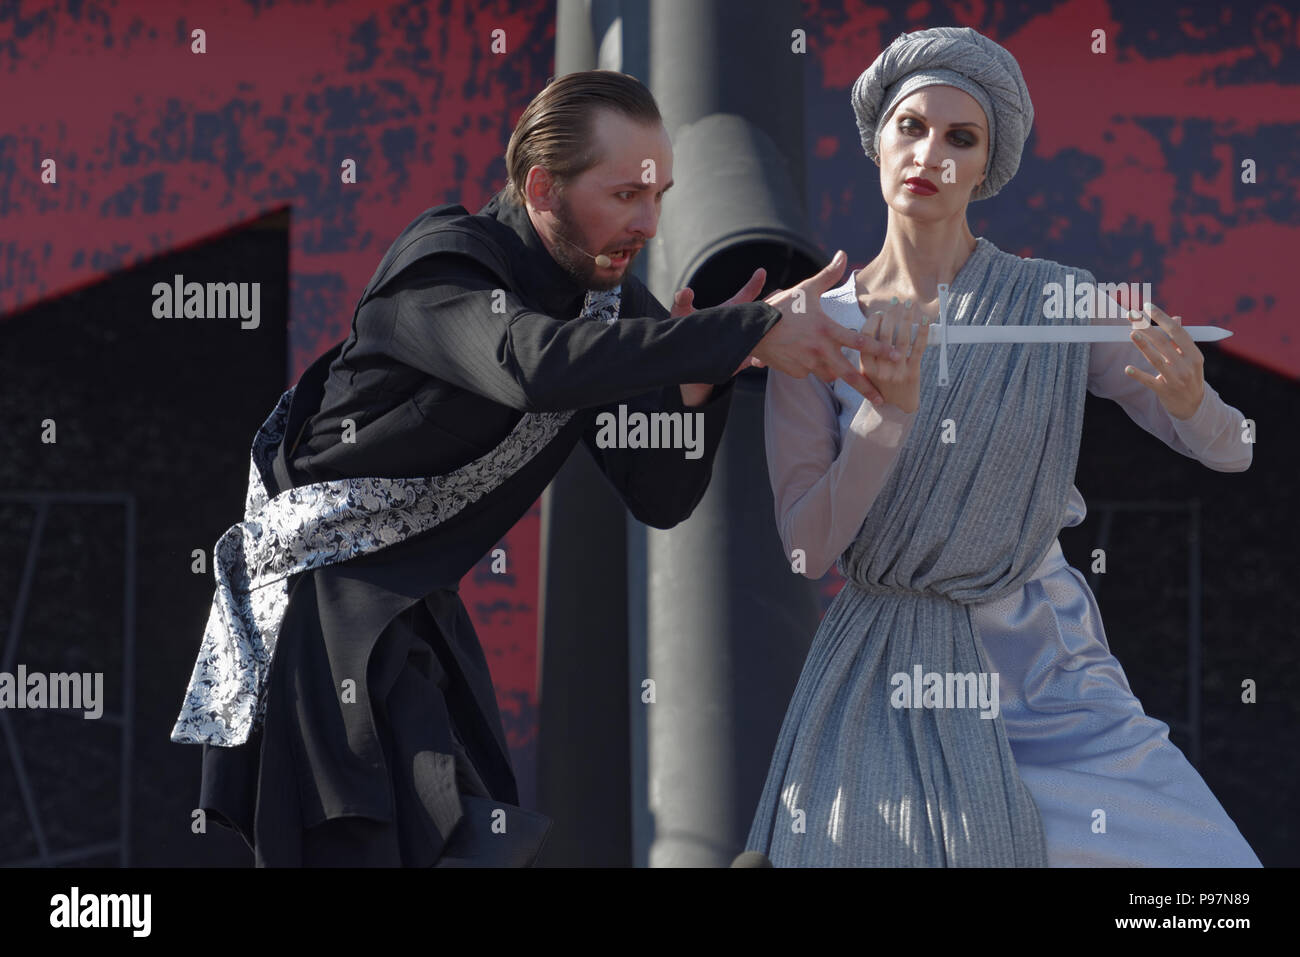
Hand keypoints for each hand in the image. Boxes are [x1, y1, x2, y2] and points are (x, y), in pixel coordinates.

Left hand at [672, 268, 769, 405]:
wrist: (686, 366)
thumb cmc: (685, 334)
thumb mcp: (681, 315)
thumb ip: (682, 301)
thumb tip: (685, 291)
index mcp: (730, 311)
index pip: (746, 296)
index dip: (754, 284)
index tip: (761, 271)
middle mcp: (739, 326)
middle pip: (761, 315)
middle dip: (771, 309)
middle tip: (781, 303)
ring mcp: (743, 343)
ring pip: (763, 337)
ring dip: (769, 335)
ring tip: (774, 331)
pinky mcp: (740, 361)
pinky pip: (756, 360)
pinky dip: (759, 360)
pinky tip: (760, 361)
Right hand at [752, 251, 891, 403]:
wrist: (752, 330)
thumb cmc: (781, 308)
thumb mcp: (806, 289)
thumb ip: (828, 275)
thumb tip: (843, 255)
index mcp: (827, 330)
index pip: (860, 342)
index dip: (880, 350)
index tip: (897, 357)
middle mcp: (820, 351)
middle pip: (848, 374)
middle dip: (866, 388)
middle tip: (880, 399)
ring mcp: (807, 364)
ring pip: (829, 374)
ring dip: (835, 372)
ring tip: (835, 365)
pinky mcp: (796, 372)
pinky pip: (809, 373)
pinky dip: (811, 367)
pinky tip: (803, 356)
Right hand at [855, 298, 929, 413]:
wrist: (895, 410)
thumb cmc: (881, 387)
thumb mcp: (867, 373)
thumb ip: (867, 354)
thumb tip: (873, 326)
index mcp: (866, 367)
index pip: (866, 338)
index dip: (873, 322)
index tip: (880, 313)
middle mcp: (880, 369)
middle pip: (885, 335)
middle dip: (891, 315)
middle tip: (896, 302)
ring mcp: (897, 371)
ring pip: (902, 339)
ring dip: (906, 318)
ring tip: (909, 305)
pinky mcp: (912, 373)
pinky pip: (918, 349)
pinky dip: (922, 333)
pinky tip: (925, 321)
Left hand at [1123, 301, 1204, 419]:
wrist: (1193, 407)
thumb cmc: (1189, 377)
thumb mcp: (1190, 359)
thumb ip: (1180, 341)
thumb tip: (1176, 318)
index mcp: (1194, 354)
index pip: (1177, 332)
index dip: (1162, 318)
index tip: (1148, 307)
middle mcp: (1186, 365)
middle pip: (1164, 343)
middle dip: (1147, 327)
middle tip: (1132, 316)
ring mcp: (1176, 379)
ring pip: (1156, 360)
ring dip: (1143, 346)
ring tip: (1131, 333)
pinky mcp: (1164, 391)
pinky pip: (1149, 381)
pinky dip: (1138, 375)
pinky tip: (1127, 369)